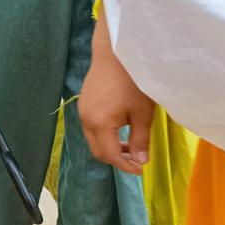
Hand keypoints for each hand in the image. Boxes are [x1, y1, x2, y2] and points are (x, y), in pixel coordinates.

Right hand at [80, 15, 153, 174]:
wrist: (114, 54)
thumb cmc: (132, 83)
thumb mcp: (142, 114)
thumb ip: (140, 140)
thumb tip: (140, 160)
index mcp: (100, 124)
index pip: (109, 155)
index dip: (125, 166)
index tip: (141, 170)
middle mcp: (85, 120)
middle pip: (97, 150)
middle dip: (116, 159)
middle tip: (136, 160)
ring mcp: (82, 111)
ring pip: (93, 139)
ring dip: (109, 147)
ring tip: (129, 145)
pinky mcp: (83, 103)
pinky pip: (90, 127)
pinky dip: (103, 135)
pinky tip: (119, 129)